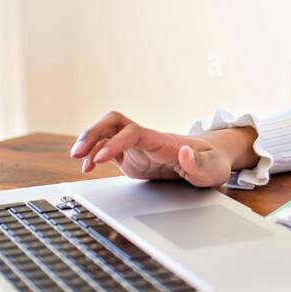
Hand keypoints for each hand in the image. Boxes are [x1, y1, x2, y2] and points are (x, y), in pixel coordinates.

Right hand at [69, 110, 240, 187]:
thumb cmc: (213, 163)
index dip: (115, 142)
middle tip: (77, 152)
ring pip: (107, 133)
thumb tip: (184, 152)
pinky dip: (94, 155)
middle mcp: (146, 139)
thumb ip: (199, 164)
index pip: (133, 132)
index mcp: (163, 140)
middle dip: (93, 133)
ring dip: (89, 141)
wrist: (212, 160)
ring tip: (77, 159)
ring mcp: (138, 147)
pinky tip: (87, 168)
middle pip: (114, 122)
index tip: (101, 158)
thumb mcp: (212, 168)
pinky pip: (107, 149)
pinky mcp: (132, 157)